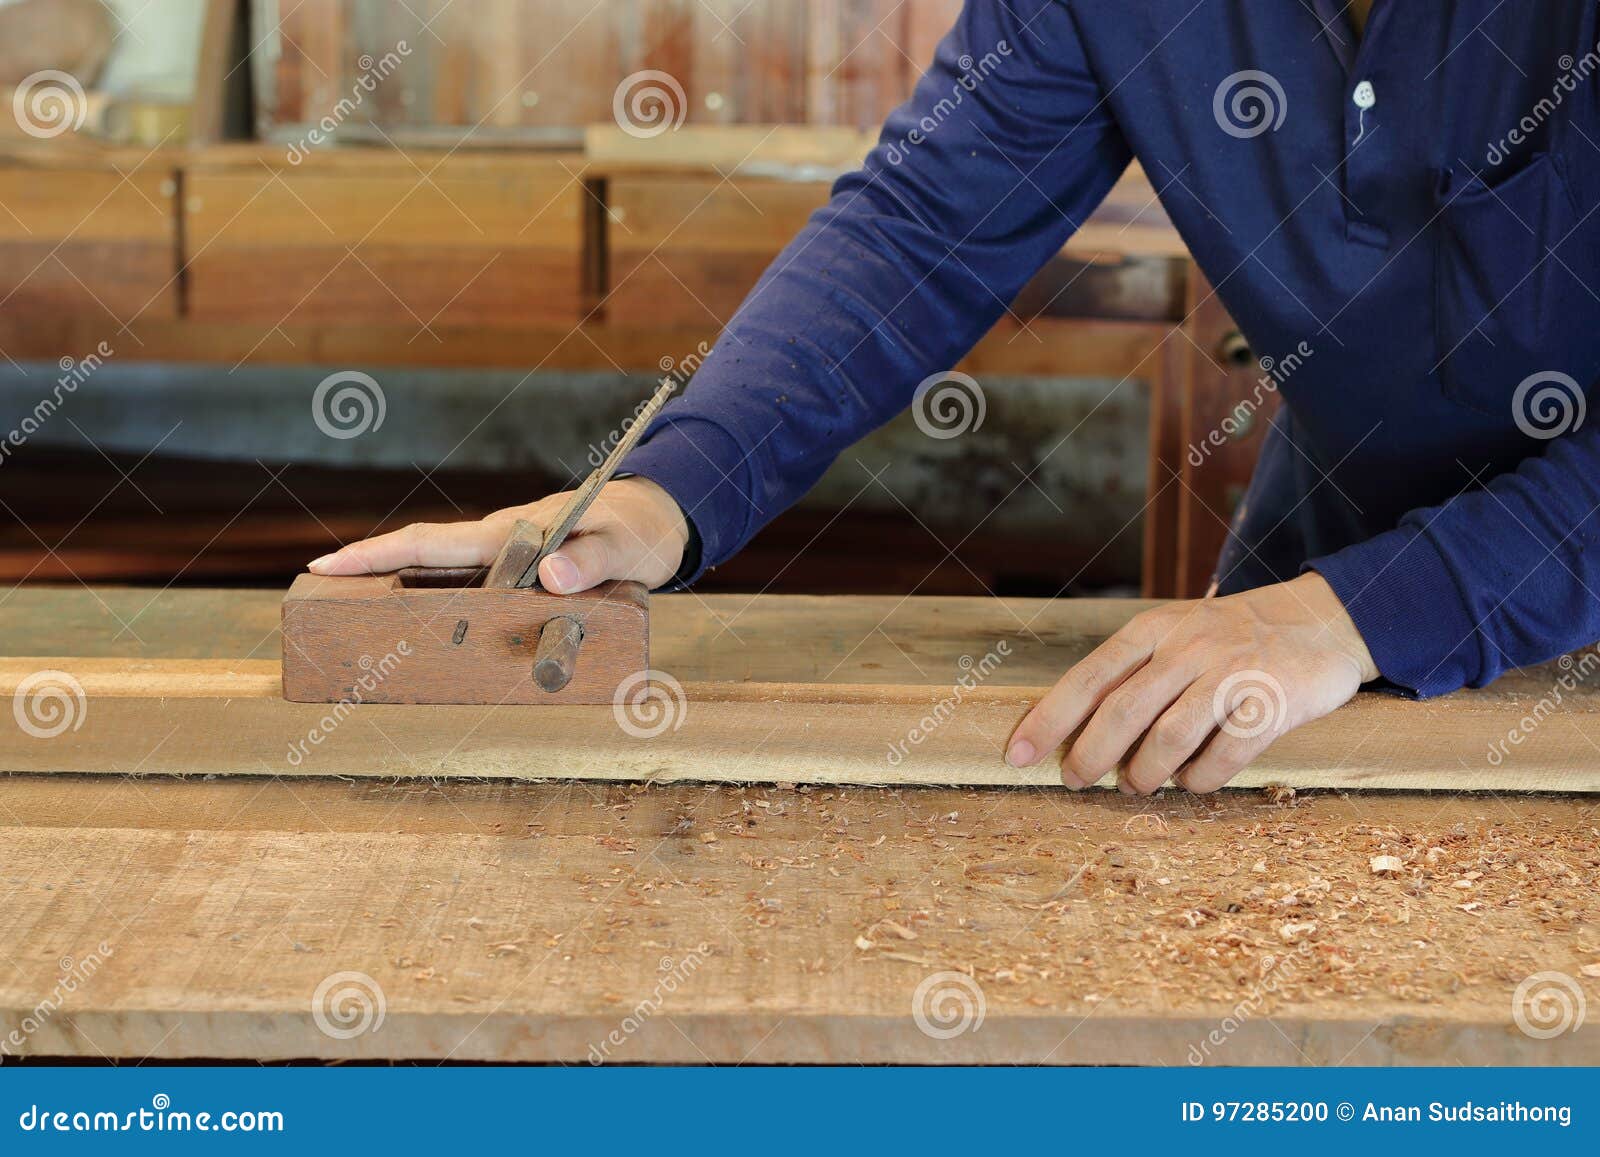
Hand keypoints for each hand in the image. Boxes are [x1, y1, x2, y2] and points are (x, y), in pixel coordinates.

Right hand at [306, 476, 690, 592]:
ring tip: (354, 622)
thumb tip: (547, 578)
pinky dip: (442, 605)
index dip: (376, 553)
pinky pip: (471, 589)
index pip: (431, 542)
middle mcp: (499, 544)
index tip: (324, 565)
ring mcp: (506, 558)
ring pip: (442, 577)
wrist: (656, 518)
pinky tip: (423, 629)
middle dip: (368, 572)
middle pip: (421, 560)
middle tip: (314, 593)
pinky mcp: (520, 573)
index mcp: (512, 533)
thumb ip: (590, 560)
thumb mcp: (624, 546)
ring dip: (401, 592)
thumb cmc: (637, 529)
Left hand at [1005, 573, 1377, 793]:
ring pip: (1168, 738)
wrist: (1324, 620)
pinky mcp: (1272, 703)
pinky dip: (1199, 779)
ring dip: (1145, 774)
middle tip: (1076, 781)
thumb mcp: (1177, 635)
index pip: (1089, 677)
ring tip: (1138, 786)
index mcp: (1154, 630)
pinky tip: (1192, 782)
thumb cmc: (1232, 639)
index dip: (1048, 718)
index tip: (1017, 754)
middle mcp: (1189, 647)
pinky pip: (1223, 756)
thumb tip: (1074, 732)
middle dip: (1089, 756)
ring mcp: (1231, 674)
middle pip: (1122, 711)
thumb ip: (1133, 674)